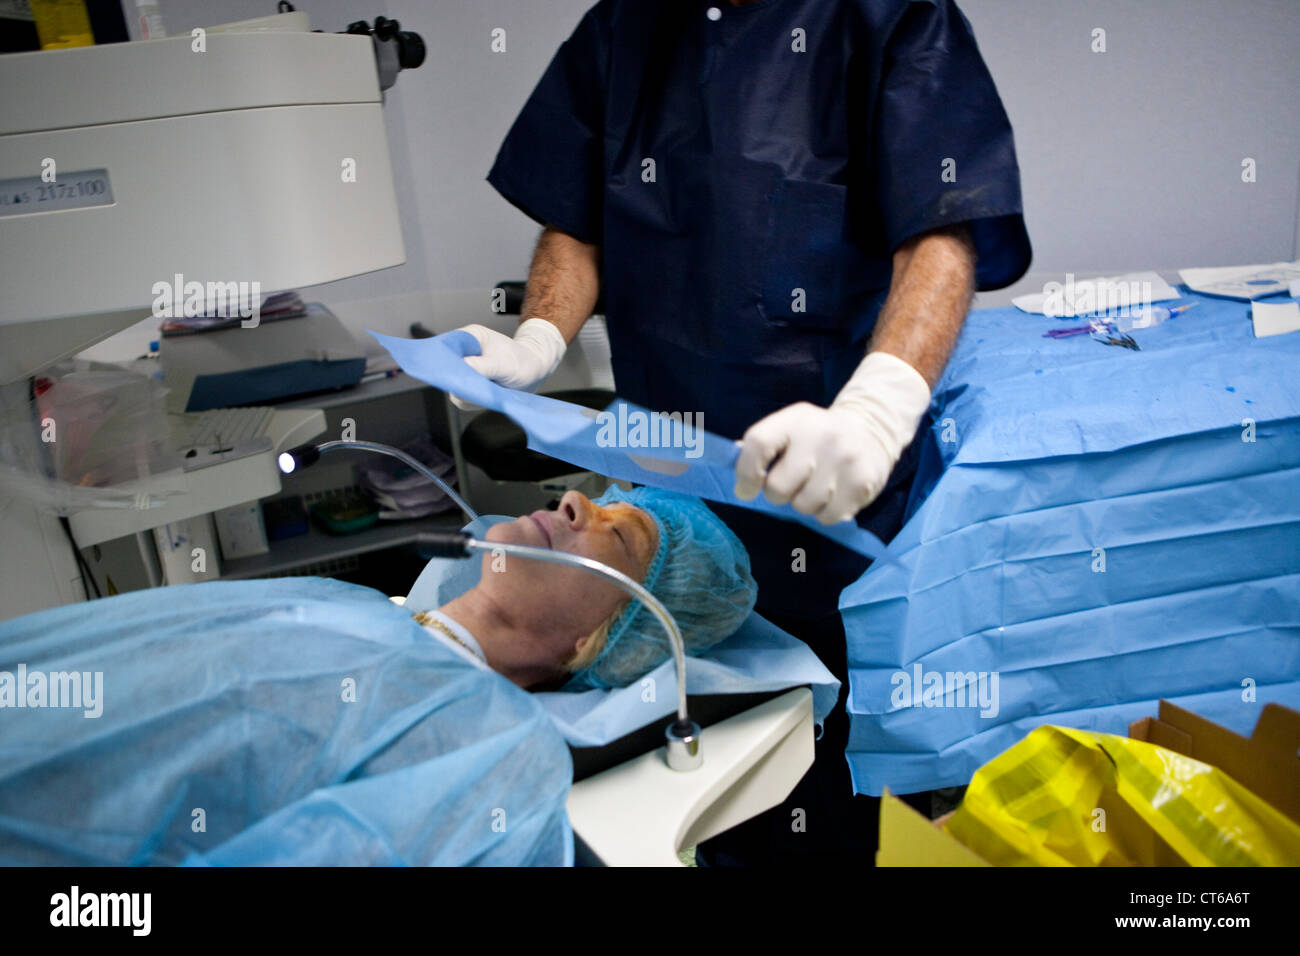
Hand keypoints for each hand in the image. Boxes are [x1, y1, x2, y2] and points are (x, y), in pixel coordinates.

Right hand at [450, 318, 566, 409]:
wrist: (534, 372)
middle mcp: (464, 353)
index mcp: (469, 337)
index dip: (445, 363)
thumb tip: (459, 372)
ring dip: (470, 394)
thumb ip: (481, 367)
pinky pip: (463, 399)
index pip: (446, 348)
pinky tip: (490, 394)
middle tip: (478, 387)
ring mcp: (465, 371)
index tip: (455, 375)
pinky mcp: (468, 386)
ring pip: (454, 388)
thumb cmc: (522, 361)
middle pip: (446, 371)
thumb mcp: (503, 363)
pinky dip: (475, 401)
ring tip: (491, 389)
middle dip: (460, 382)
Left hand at [733, 352, 931, 524]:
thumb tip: (738, 482)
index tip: (746, 488)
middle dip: (777, 494)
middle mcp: (820, 436)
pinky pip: (828, 517)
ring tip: (815, 486)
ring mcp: (844, 460)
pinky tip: (832, 494)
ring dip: (803, 504)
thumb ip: (762, 450)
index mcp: (794, 421)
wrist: (871, 429)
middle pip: (778, 488)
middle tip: (791, 484)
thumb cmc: (815, 436)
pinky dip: (825, 513)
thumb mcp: (789, 429)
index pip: (758, 444)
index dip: (745, 473)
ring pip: (803, 507)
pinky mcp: (862, 483)